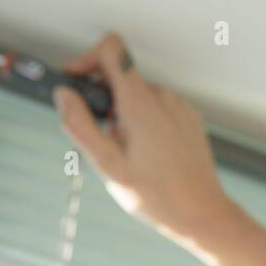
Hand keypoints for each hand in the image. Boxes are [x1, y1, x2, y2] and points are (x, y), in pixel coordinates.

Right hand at [55, 32, 231, 245]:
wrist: (202, 215)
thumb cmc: (159, 197)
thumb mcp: (108, 165)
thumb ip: (80, 125)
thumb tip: (64, 96)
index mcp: (141, 104)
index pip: (111, 49)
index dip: (87, 59)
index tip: (77, 81)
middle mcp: (163, 98)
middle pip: (122, 77)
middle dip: (104, 101)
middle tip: (103, 137)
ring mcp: (180, 108)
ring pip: (140, 96)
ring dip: (125, 115)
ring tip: (129, 154)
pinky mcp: (189, 120)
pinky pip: (159, 109)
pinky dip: (145, 122)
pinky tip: (148, 155)